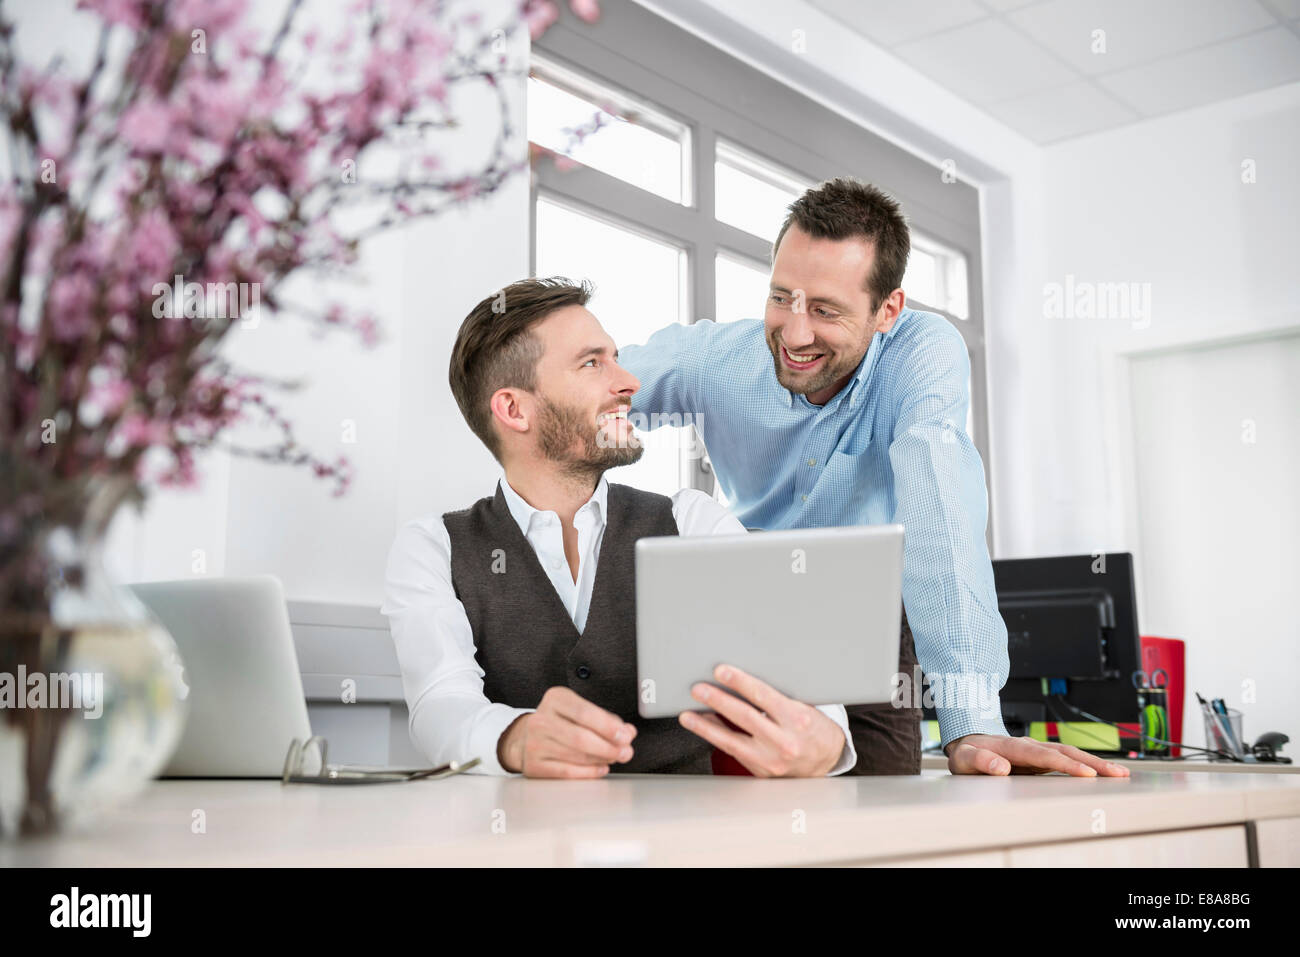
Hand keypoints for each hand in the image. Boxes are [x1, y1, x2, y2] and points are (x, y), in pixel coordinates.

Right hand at [498, 687, 636, 777]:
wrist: (526, 737)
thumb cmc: (560, 722)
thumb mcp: (580, 711)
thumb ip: (606, 720)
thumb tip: (627, 733)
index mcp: (555, 699)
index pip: (584, 713)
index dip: (608, 726)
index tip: (625, 735)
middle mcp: (541, 720)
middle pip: (580, 737)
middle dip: (608, 747)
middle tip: (625, 752)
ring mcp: (535, 744)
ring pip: (576, 756)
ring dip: (601, 760)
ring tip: (614, 758)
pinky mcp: (533, 765)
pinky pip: (567, 772)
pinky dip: (589, 772)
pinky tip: (600, 768)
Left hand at [678, 664, 844, 776]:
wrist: (827, 759)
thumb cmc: (813, 727)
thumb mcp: (803, 706)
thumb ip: (776, 697)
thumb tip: (740, 681)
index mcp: (797, 719)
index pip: (763, 696)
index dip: (739, 682)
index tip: (720, 671)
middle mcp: (784, 742)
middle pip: (744, 717)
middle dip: (717, 700)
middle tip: (698, 689)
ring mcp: (771, 760)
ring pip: (732, 741)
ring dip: (706, 726)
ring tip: (688, 714)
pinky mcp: (762, 771)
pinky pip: (734, 752)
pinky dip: (716, 738)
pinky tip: (704, 727)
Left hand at [944, 733, 1130, 776]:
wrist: (967, 743)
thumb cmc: (966, 753)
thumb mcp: (964, 759)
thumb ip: (979, 762)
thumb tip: (1000, 767)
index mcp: (1011, 746)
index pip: (1042, 756)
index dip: (1064, 765)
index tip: (1086, 774)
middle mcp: (1028, 745)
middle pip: (1064, 752)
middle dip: (1092, 762)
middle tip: (1118, 774)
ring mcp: (1036, 749)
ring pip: (1070, 754)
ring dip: (1095, 763)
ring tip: (1120, 774)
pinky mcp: (1040, 757)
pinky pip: (1066, 760)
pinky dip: (1086, 765)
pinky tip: (1103, 773)